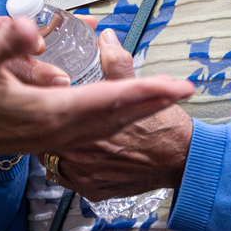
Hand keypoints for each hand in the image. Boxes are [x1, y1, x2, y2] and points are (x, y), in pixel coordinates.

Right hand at [0, 17, 193, 167]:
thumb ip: (5, 42)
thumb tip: (32, 29)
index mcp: (49, 113)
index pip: (109, 99)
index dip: (147, 91)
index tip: (180, 86)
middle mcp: (56, 130)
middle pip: (115, 115)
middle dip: (151, 101)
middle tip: (184, 90)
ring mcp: (49, 138)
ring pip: (103, 123)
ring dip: (131, 107)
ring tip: (158, 95)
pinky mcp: (40, 137)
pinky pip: (86, 125)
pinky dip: (106, 113)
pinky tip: (112, 105)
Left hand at [49, 31, 192, 197]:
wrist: (183, 161)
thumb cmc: (163, 128)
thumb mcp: (140, 89)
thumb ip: (117, 63)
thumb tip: (106, 39)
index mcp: (86, 128)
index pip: (48, 117)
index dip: (49, 109)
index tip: (54, 105)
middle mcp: (80, 156)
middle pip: (47, 140)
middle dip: (52, 129)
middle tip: (60, 120)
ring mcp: (85, 177)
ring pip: (53, 161)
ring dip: (58, 149)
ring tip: (69, 138)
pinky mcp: (93, 192)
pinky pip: (68, 180)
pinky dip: (71, 169)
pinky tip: (82, 157)